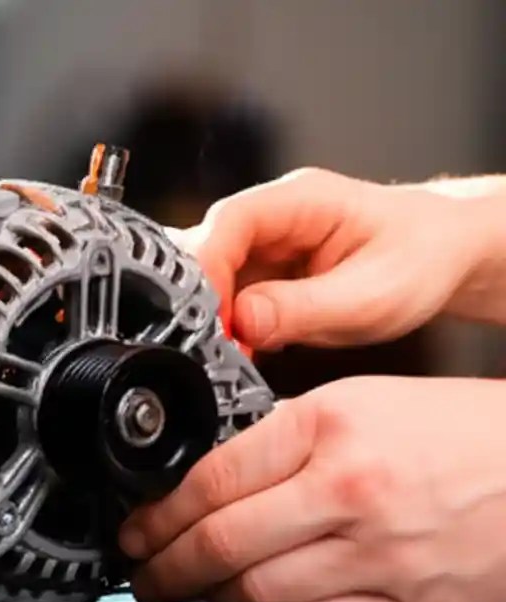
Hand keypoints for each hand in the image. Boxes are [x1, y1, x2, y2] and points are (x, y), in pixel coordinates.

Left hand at [118, 375, 505, 601]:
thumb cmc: (459, 433)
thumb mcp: (362, 404)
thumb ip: (283, 440)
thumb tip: (207, 482)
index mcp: (330, 427)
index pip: (211, 481)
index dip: (156, 515)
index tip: (135, 530)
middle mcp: (352, 491)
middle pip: (221, 544)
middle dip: (163, 568)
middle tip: (142, 574)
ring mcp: (383, 556)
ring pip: (258, 594)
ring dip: (210, 598)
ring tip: (194, 592)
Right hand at [176, 168, 503, 350]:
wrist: (446, 259)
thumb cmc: (422, 259)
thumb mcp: (373, 295)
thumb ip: (305, 308)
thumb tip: (243, 321)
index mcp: (300, 200)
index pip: (230, 222)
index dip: (207, 267)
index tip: (210, 316)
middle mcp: (274, 218)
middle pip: (209, 249)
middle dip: (205, 298)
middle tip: (217, 344)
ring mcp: (266, 247)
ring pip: (214, 279)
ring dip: (217, 319)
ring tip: (238, 353)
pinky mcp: (265, 277)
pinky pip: (231, 301)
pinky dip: (232, 330)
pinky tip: (249, 351)